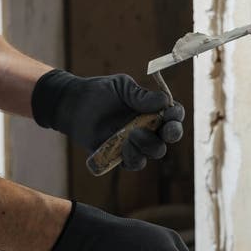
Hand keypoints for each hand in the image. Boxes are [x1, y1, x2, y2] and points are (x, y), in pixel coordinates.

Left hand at [31, 69, 184, 169]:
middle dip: (171, 133)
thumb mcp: (122, 87)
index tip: (171, 113)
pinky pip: (134, 163)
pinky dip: (133, 157)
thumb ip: (141, 96)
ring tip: (134, 134)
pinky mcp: (121, 155)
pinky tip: (125, 146)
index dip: (176, 115)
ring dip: (149, 145)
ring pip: (154, 151)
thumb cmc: (100, 92)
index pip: (173, 114)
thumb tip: (165, 101)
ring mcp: (135, 142)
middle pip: (169, 136)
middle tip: (165, 130)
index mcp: (152, 109)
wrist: (74, 105)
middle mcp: (148, 127)